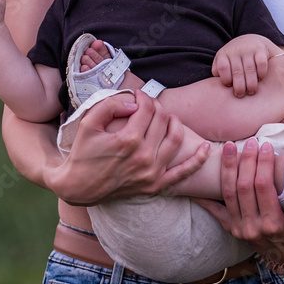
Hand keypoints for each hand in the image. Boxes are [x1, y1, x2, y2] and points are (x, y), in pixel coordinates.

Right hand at [56, 91, 208, 204]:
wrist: (78, 186)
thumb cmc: (82, 153)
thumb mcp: (88, 123)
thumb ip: (110, 105)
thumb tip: (133, 102)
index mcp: (128, 140)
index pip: (147, 109)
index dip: (143, 97)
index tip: (137, 96)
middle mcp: (144, 157)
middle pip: (162, 120)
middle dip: (156, 107)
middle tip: (147, 106)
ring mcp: (152, 173)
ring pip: (176, 138)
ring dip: (175, 122)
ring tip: (165, 117)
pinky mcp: (156, 185)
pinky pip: (184, 173)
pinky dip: (198, 160)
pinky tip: (205, 147)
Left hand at [195, 140, 283, 263]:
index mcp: (273, 224)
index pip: (263, 187)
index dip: (263, 164)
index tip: (266, 147)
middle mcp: (252, 227)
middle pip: (244, 186)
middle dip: (246, 160)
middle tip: (250, 142)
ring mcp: (238, 228)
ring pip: (228, 192)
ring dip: (227, 167)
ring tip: (229, 147)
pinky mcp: (230, 228)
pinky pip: (214, 210)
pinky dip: (204, 195)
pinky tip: (198, 179)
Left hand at [212, 34, 281, 96]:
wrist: (251, 40)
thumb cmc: (234, 57)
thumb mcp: (222, 60)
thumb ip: (218, 71)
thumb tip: (216, 85)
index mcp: (223, 54)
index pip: (223, 68)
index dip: (226, 80)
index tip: (230, 86)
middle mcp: (235, 50)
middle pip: (237, 72)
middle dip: (239, 87)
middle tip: (241, 95)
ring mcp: (248, 49)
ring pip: (250, 70)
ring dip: (251, 84)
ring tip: (251, 91)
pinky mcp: (260, 50)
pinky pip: (261, 64)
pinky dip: (261, 74)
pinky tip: (260, 78)